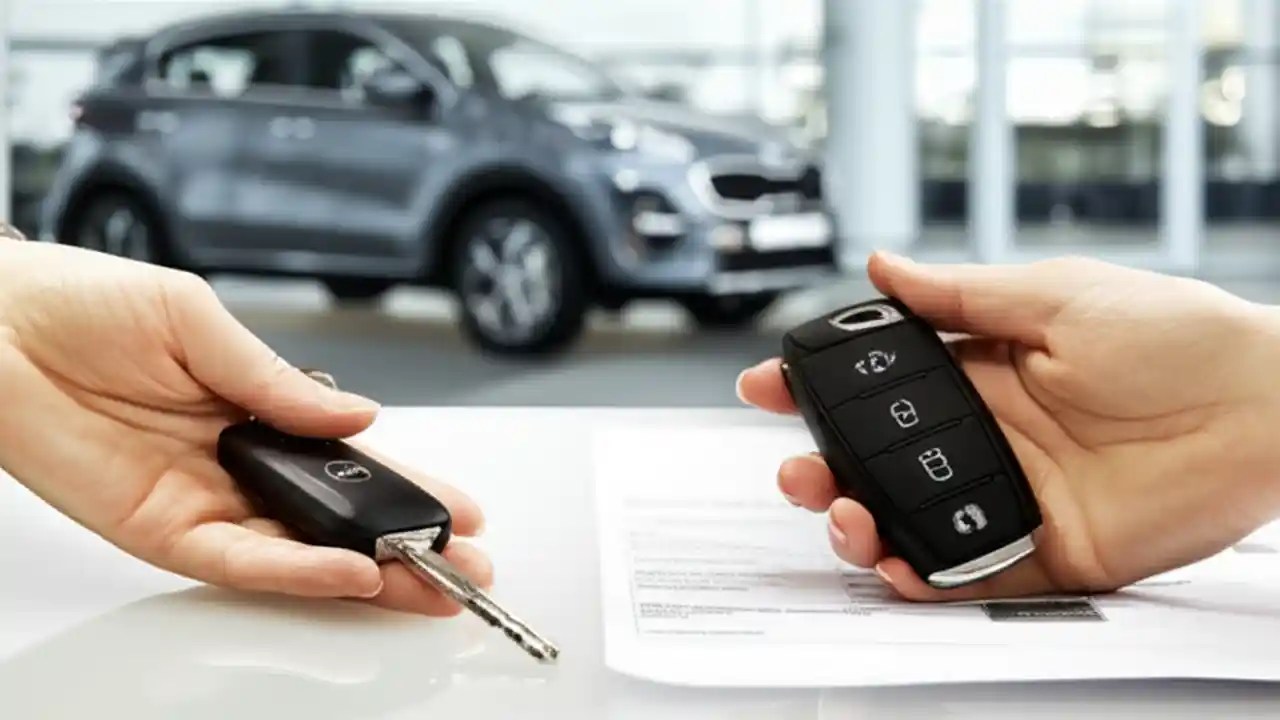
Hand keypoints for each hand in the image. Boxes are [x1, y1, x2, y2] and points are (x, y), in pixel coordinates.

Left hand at [0, 241, 487, 614]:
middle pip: (335, 518)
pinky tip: (350, 571)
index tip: (458, 506)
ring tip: (430, 581)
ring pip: (299, 552)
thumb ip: (276, 382)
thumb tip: (356, 416)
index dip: (405, 485)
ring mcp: (201, 500)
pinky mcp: (159, 529)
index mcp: (254, 409)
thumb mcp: (199, 321)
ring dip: (368, 570)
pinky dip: (297, 571)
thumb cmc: (81, 303)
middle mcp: (235, 464)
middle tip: (466, 564)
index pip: (347, 460)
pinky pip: (239, 560)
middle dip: (405, 544)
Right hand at [739, 251, 1279, 600]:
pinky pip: (974, 576)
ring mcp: (1015, 496)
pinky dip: (927, 582)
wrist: (1265, 408)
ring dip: (861, 524)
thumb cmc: (1178, 336)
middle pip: (881, 461)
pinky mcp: (1050, 551)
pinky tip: (896, 568)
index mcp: (984, 371)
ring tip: (843, 515)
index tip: (768, 385)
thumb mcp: (1056, 295)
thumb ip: (961, 295)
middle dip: (822, 465)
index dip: (819, 386)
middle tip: (796, 469)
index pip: (880, 384)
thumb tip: (884, 265)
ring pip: (912, 521)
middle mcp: (989, 435)